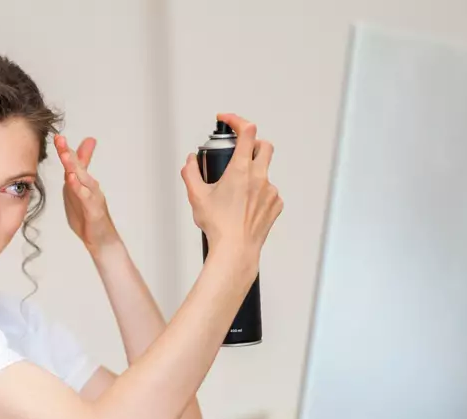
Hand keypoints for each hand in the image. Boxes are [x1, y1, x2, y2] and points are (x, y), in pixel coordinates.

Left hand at [54, 134, 118, 251]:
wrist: (100, 238)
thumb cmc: (87, 213)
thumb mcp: (78, 188)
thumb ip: (77, 169)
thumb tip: (74, 151)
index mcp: (81, 181)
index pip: (73, 161)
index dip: (64, 149)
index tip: (56, 135)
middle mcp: (89, 185)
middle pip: (77, 166)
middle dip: (68, 152)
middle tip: (60, 139)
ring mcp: (92, 197)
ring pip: (83, 178)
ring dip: (73, 166)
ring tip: (65, 155)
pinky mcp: (93, 210)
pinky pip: (85, 197)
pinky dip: (79, 188)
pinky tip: (72, 180)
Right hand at [180, 113, 282, 262]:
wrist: (236, 250)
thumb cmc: (218, 226)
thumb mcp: (196, 196)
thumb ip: (191, 173)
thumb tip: (190, 161)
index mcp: (240, 170)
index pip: (247, 131)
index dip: (237, 120)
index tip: (228, 121)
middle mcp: (260, 177)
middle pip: (264, 145)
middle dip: (252, 143)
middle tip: (238, 152)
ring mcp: (271, 191)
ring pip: (265, 170)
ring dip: (253, 172)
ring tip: (236, 191)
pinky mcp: (276, 204)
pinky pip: (269, 191)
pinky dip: (258, 192)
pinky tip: (245, 206)